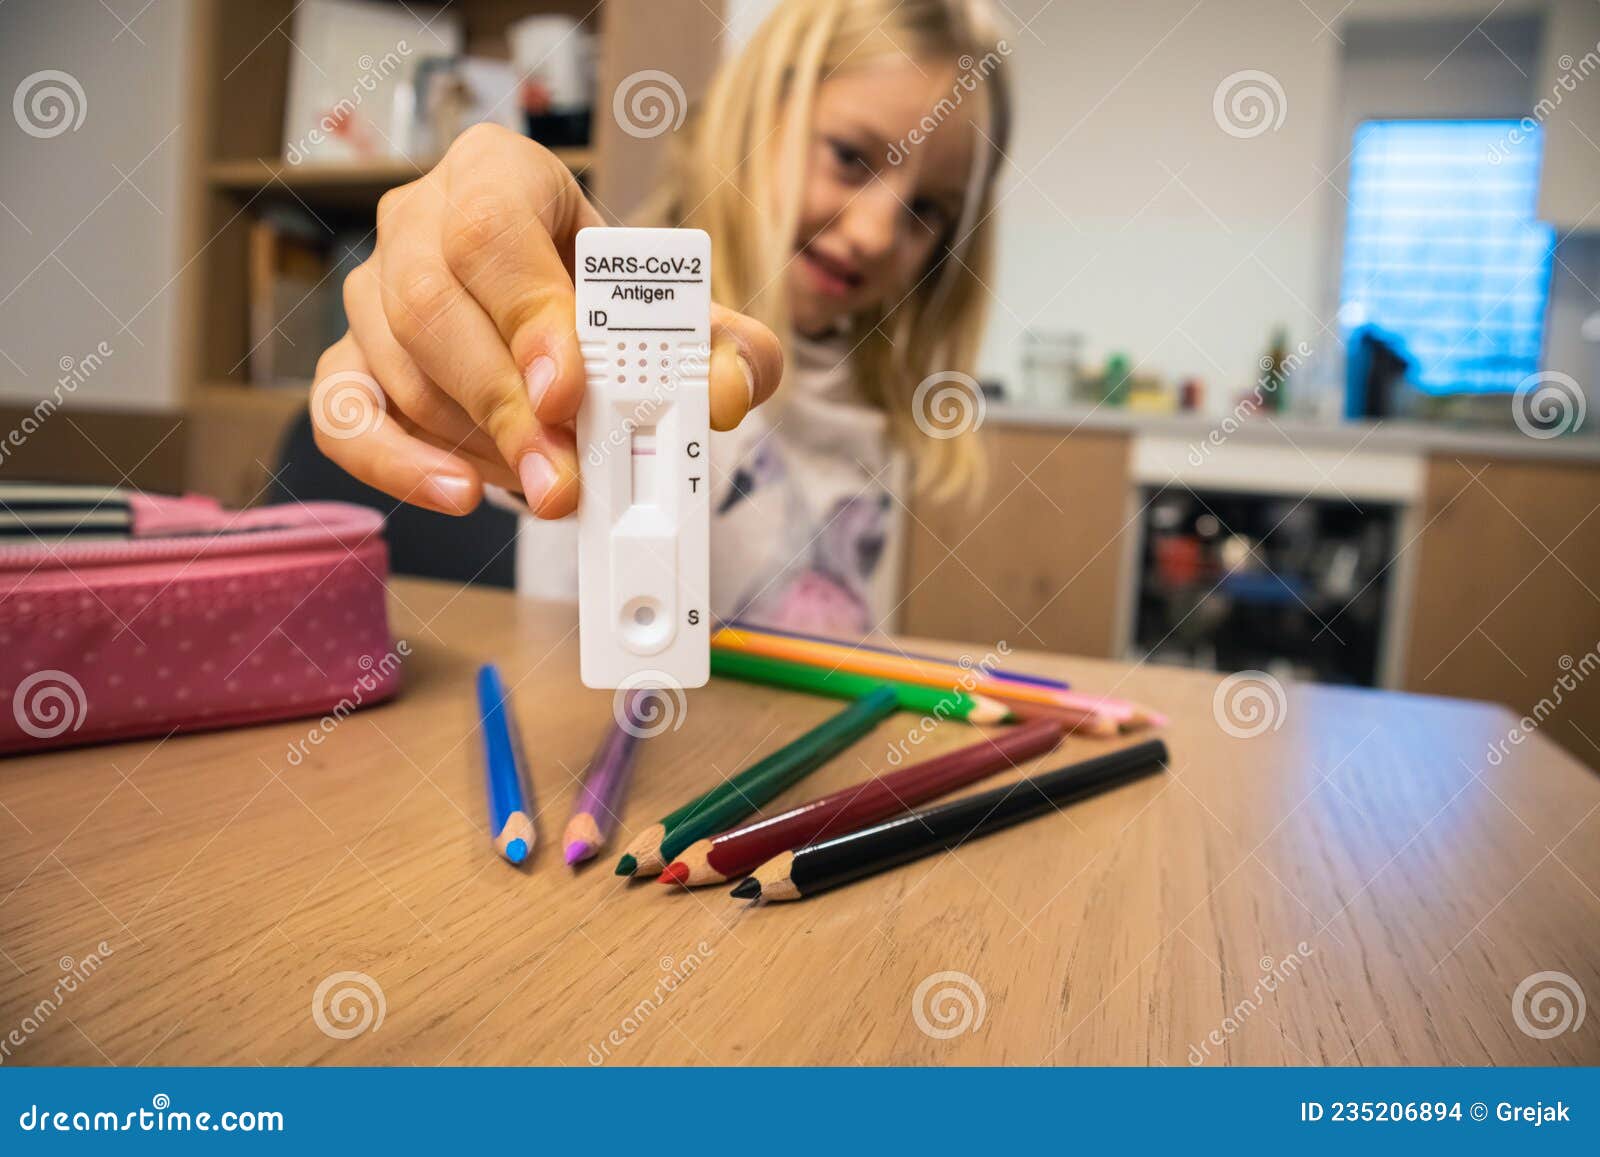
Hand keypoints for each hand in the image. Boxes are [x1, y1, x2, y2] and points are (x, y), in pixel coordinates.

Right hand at [311, 123, 781, 517]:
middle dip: (504, 405)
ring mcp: (372, 290)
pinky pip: (343, 416)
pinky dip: (397, 464)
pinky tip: (460, 495)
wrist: (565, 323)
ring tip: (551, 486)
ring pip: (400, 368)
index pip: (492, 228)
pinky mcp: (350, 361)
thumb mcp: (681, 314)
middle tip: (564, 477)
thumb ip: (722, 346)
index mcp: (498, 172)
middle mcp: (419, 219)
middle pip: (432, 305)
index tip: (569, 391)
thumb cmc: (612, 304)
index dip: (527, 313)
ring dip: (478, 443)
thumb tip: (729, 391)